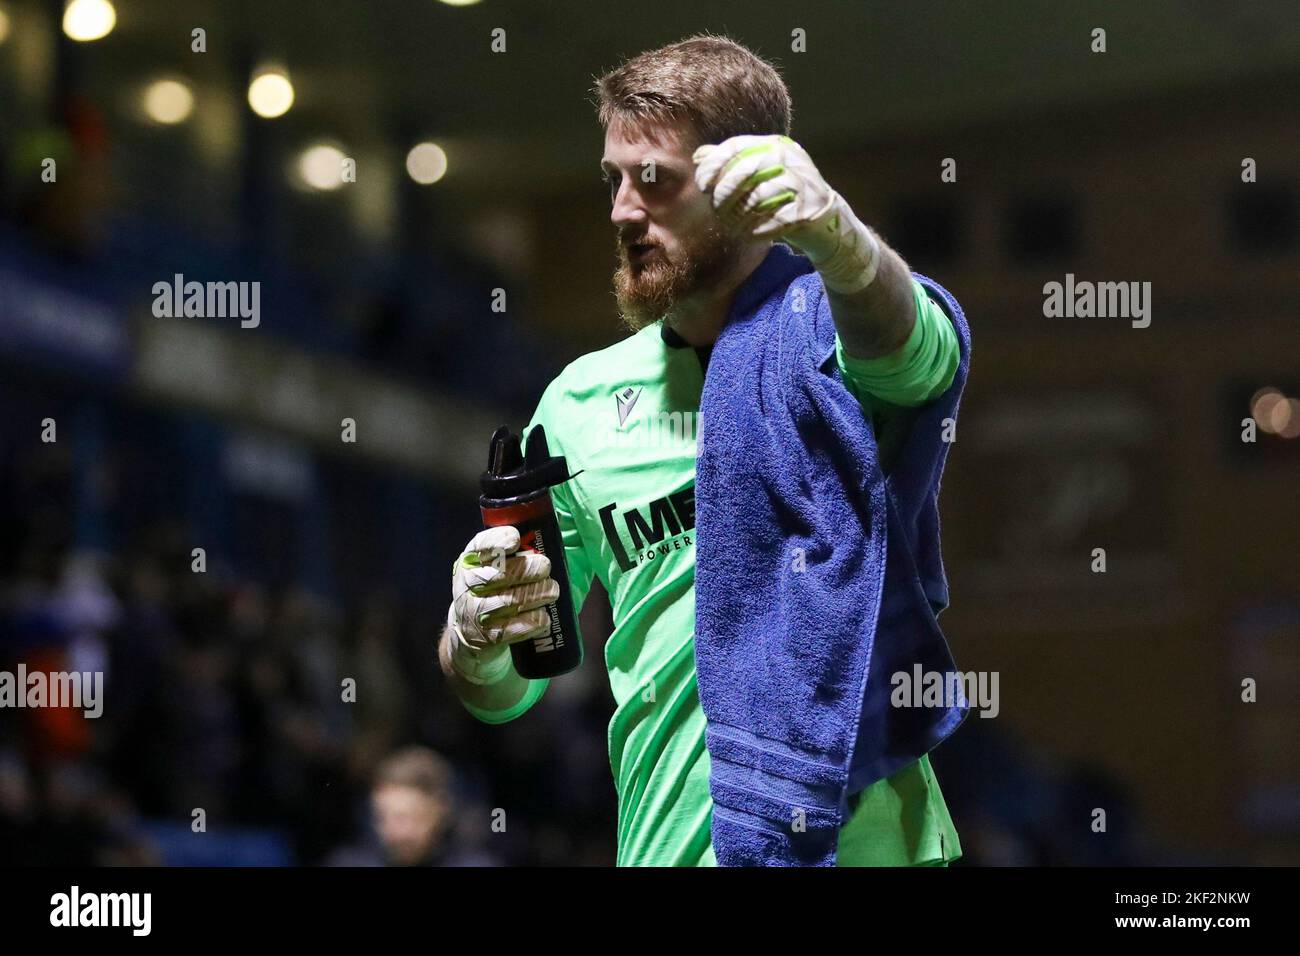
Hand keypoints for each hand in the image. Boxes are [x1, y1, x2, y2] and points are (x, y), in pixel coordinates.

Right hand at [446, 526, 558, 683]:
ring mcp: (474, 611)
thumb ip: (516, 551)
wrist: (468, 633)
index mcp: (470, 560)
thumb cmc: (491, 590)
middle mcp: (467, 584)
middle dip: (530, 569)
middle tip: (546, 568)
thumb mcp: (491, 567)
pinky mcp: (487, 636)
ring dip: (539, 595)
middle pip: (502, 574)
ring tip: (552, 591)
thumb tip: (563, 534)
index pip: (480, 546)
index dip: (498, 541)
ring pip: (512, 601)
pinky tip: (543, 617)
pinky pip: (515, 628)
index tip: (516, 539)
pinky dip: (534, 621)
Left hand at [692, 134, 879, 293]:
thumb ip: (731, 162)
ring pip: (756, 198)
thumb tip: (699, 155)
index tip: (703, 185)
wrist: (823, 219)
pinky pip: (772, 221)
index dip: (714, 165)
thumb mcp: (759, 172)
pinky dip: (756, 230)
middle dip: (724, 194)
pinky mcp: (807, 210)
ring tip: (733, 225)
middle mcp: (790, 158)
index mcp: (775, 145)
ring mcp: (801, 183)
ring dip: (738, 216)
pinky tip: (750, 235)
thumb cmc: (783, 195)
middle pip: (745, 171)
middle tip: (718, 209)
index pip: (736, 146)